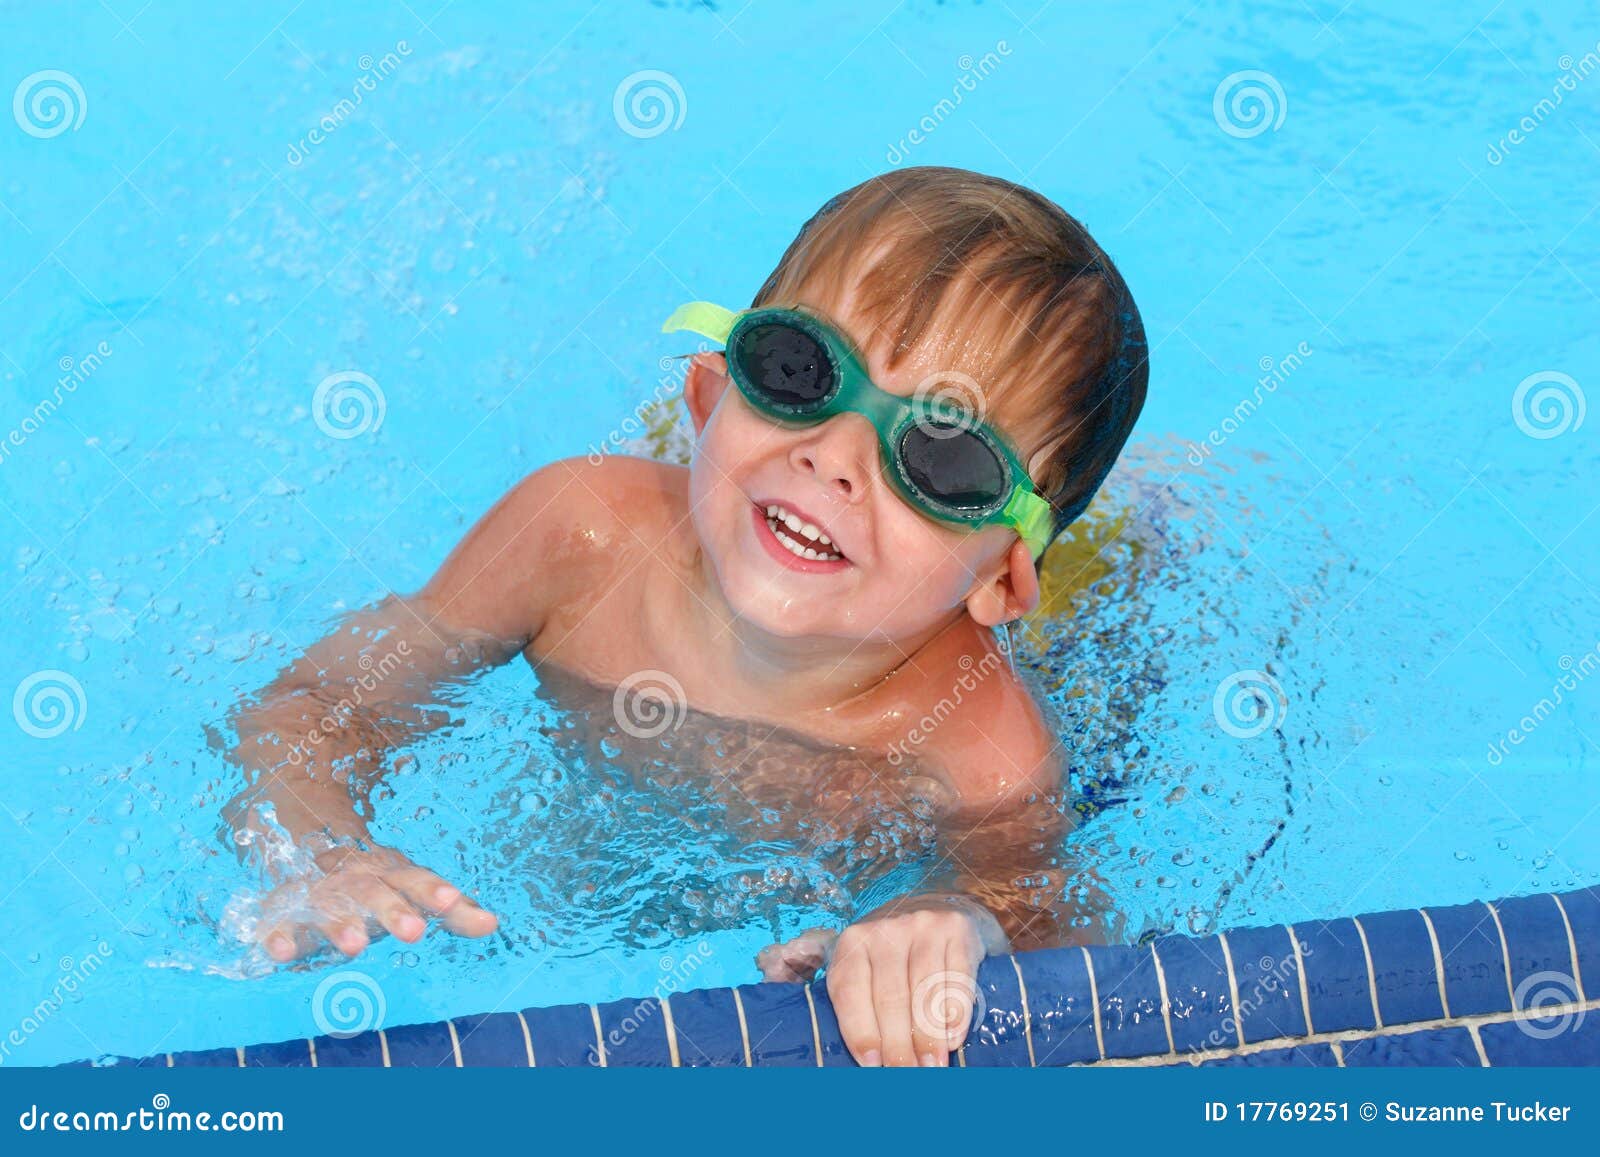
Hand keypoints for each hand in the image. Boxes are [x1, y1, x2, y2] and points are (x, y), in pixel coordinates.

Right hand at [257, 844, 497, 961]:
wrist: (314, 845)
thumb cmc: (378, 882)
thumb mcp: (414, 892)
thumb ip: (452, 911)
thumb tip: (493, 925)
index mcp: (391, 874)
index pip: (415, 880)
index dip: (432, 890)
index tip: (449, 901)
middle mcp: (356, 879)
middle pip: (375, 891)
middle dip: (393, 910)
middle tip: (413, 931)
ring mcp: (320, 891)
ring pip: (330, 904)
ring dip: (341, 924)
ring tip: (356, 947)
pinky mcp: (285, 908)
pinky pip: (278, 918)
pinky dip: (279, 934)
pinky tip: (283, 953)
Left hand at [759, 895, 1007, 1066]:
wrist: (936, 905)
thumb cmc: (886, 952)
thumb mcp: (848, 955)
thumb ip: (803, 965)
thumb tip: (766, 973)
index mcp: (852, 942)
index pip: (851, 991)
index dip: (859, 1031)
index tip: (870, 1067)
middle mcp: (885, 930)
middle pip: (890, 996)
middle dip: (897, 1044)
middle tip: (905, 1077)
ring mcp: (922, 926)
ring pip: (923, 990)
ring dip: (929, 1035)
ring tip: (932, 1067)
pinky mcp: (956, 929)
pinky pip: (955, 976)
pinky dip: (956, 1012)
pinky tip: (954, 1039)